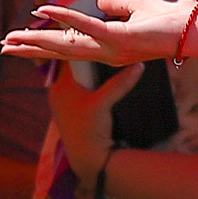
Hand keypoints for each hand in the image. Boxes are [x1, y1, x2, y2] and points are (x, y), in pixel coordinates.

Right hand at [3, 0, 197, 72]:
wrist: (197, 30)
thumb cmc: (173, 19)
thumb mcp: (139, 5)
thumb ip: (116, 2)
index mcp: (108, 45)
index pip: (69, 45)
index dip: (44, 43)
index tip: (19, 42)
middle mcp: (106, 51)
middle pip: (61, 50)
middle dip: (31, 48)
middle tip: (4, 46)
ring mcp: (111, 48)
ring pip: (66, 44)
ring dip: (38, 38)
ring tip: (13, 37)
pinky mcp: (120, 39)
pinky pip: (88, 27)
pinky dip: (65, 18)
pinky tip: (45, 13)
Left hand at [41, 52, 145, 178]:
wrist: (88, 161)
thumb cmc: (89, 131)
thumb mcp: (104, 103)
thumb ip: (120, 83)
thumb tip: (139, 64)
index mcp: (58, 87)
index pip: (66, 58)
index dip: (78, 46)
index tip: (93, 36)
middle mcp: (58, 94)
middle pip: (73, 68)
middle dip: (88, 59)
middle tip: (104, 46)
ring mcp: (65, 104)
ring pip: (78, 80)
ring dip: (91, 73)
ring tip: (108, 60)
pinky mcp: (75, 113)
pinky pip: (82, 91)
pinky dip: (92, 86)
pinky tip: (103, 82)